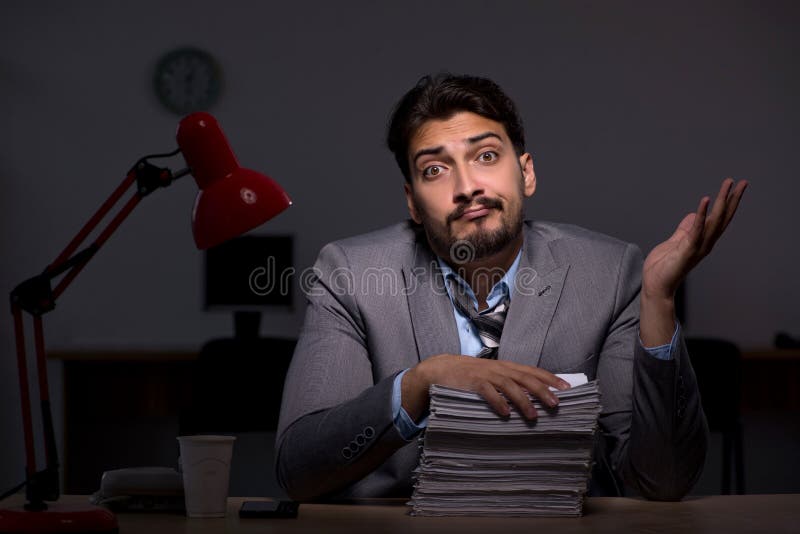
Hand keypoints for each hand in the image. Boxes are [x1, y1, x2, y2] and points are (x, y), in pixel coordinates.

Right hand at [401, 354, 569, 420]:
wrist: (440, 369)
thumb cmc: (469, 376)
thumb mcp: (491, 376)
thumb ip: (509, 383)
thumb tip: (533, 398)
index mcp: (505, 367)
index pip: (532, 371)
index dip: (549, 378)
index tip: (567, 388)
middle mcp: (498, 369)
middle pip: (524, 378)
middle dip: (542, 390)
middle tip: (555, 404)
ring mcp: (485, 375)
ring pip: (509, 385)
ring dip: (522, 400)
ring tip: (533, 415)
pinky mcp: (471, 383)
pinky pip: (487, 392)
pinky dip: (497, 402)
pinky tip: (505, 413)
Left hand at [642, 178, 747, 299]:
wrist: (656, 285)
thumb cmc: (664, 266)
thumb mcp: (675, 242)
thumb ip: (685, 230)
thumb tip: (693, 215)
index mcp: (702, 240)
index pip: (719, 219)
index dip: (728, 203)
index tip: (735, 187)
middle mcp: (705, 243)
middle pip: (723, 218)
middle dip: (732, 199)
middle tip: (742, 182)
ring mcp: (697, 247)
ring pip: (714, 221)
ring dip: (722, 202)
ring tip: (727, 185)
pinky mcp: (686, 250)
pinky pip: (696, 230)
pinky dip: (701, 215)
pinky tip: (706, 200)